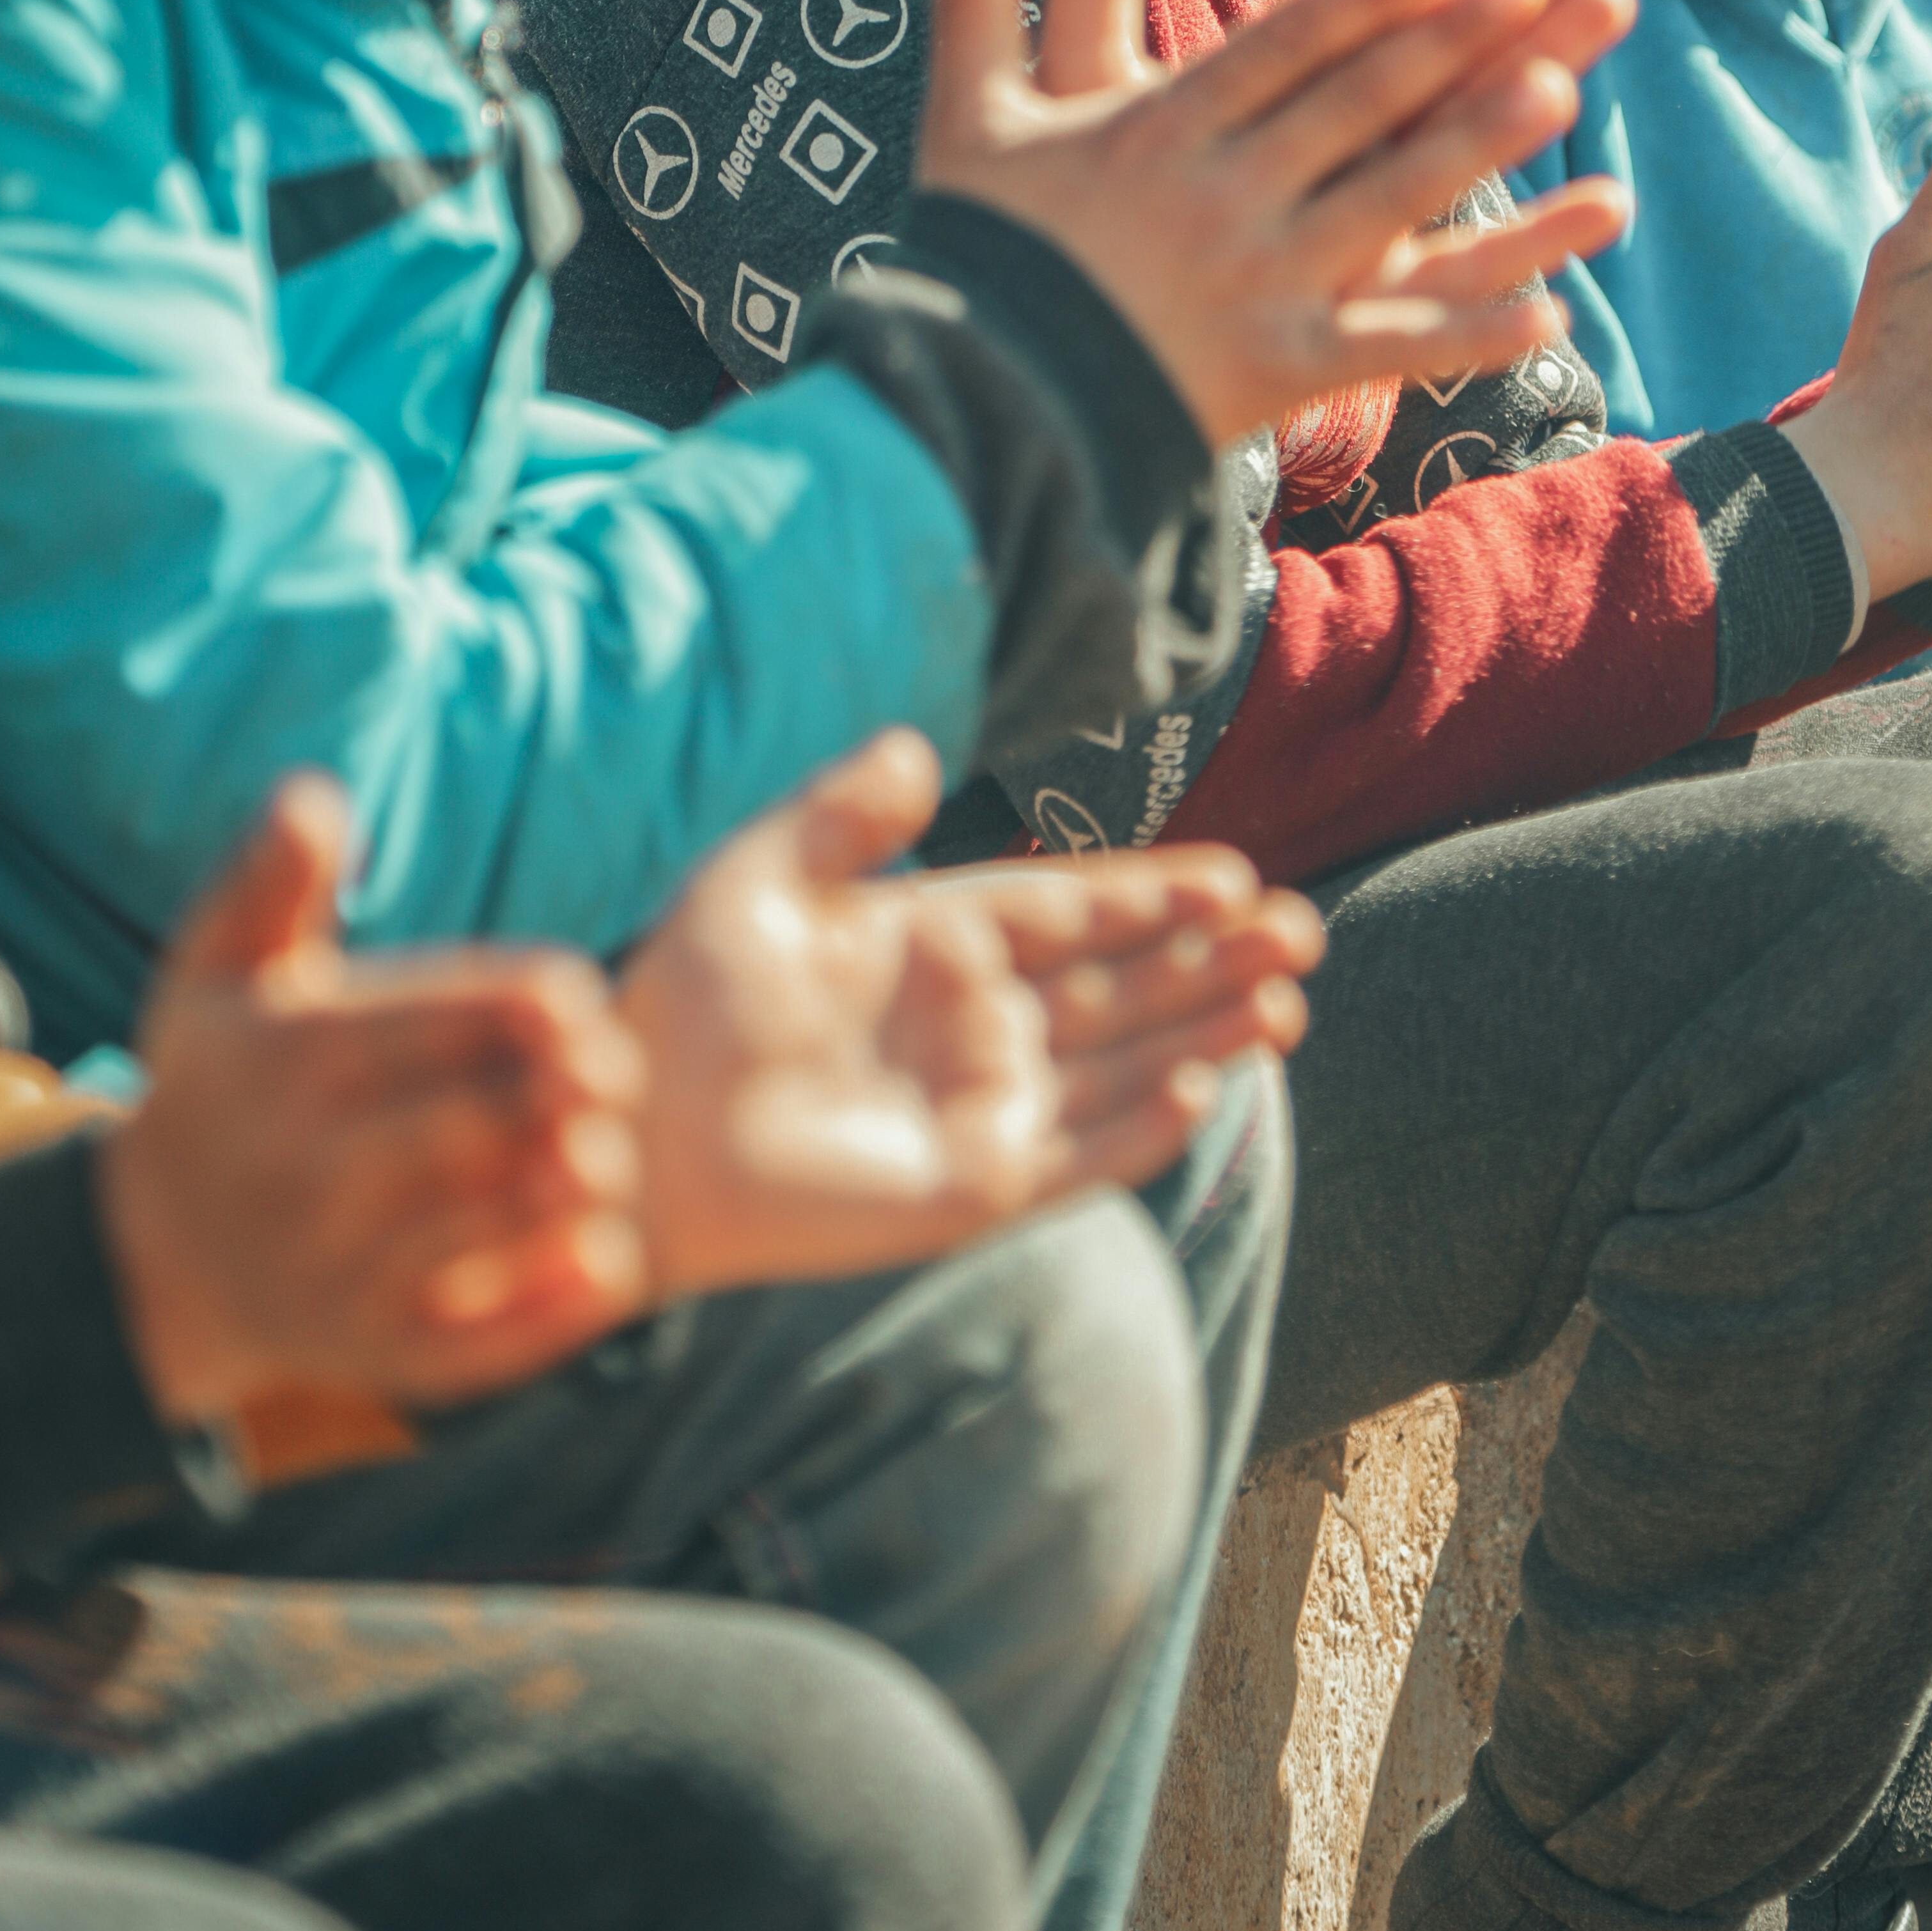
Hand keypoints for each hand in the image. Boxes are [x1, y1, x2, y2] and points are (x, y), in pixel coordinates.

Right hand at [95, 779, 648, 1422]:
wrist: (158, 1252)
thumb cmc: (222, 1081)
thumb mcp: (215, 972)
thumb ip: (264, 882)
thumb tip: (311, 795)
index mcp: (284, 1067)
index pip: (418, 1026)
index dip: (512, 1007)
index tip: (580, 994)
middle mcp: (303, 1177)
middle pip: (456, 1134)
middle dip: (549, 1098)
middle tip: (621, 1074)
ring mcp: (335, 1276)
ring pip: (471, 1236)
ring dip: (559, 1196)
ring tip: (614, 1155)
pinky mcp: (367, 1356)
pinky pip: (467, 1343)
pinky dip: (544, 1311)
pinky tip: (611, 1263)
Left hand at [614, 729, 1315, 1298]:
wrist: (629, 1129)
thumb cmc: (680, 1001)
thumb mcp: (757, 879)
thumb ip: (841, 816)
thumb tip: (914, 745)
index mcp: (940, 937)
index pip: (1077, 910)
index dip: (1157, 895)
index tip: (1236, 874)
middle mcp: (980, 1020)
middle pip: (1126, 984)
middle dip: (1215, 960)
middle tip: (1302, 932)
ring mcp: (984, 1104)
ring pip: (1125, 1062)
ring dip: (1205, 1035)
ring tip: (1285, 1005)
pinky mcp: (974, 1185)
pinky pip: (1080, 1152)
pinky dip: (1142, 1128)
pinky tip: (1200, 1089)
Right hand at [917, 0, 1636, 442]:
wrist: (973, 406)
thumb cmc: (985, 252)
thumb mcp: (977, 122)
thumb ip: (983, 8)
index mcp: (1160, 130)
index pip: (1286, 43)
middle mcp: (1221, 198)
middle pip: (1355, 104)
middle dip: (1451, 36)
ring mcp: (1259, 286)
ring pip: (1388, 205)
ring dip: (1477, 146)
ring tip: (1563, 89)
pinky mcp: (1281, 372)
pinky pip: (1390, 347)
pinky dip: (1470, 333)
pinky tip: (1551, 309)